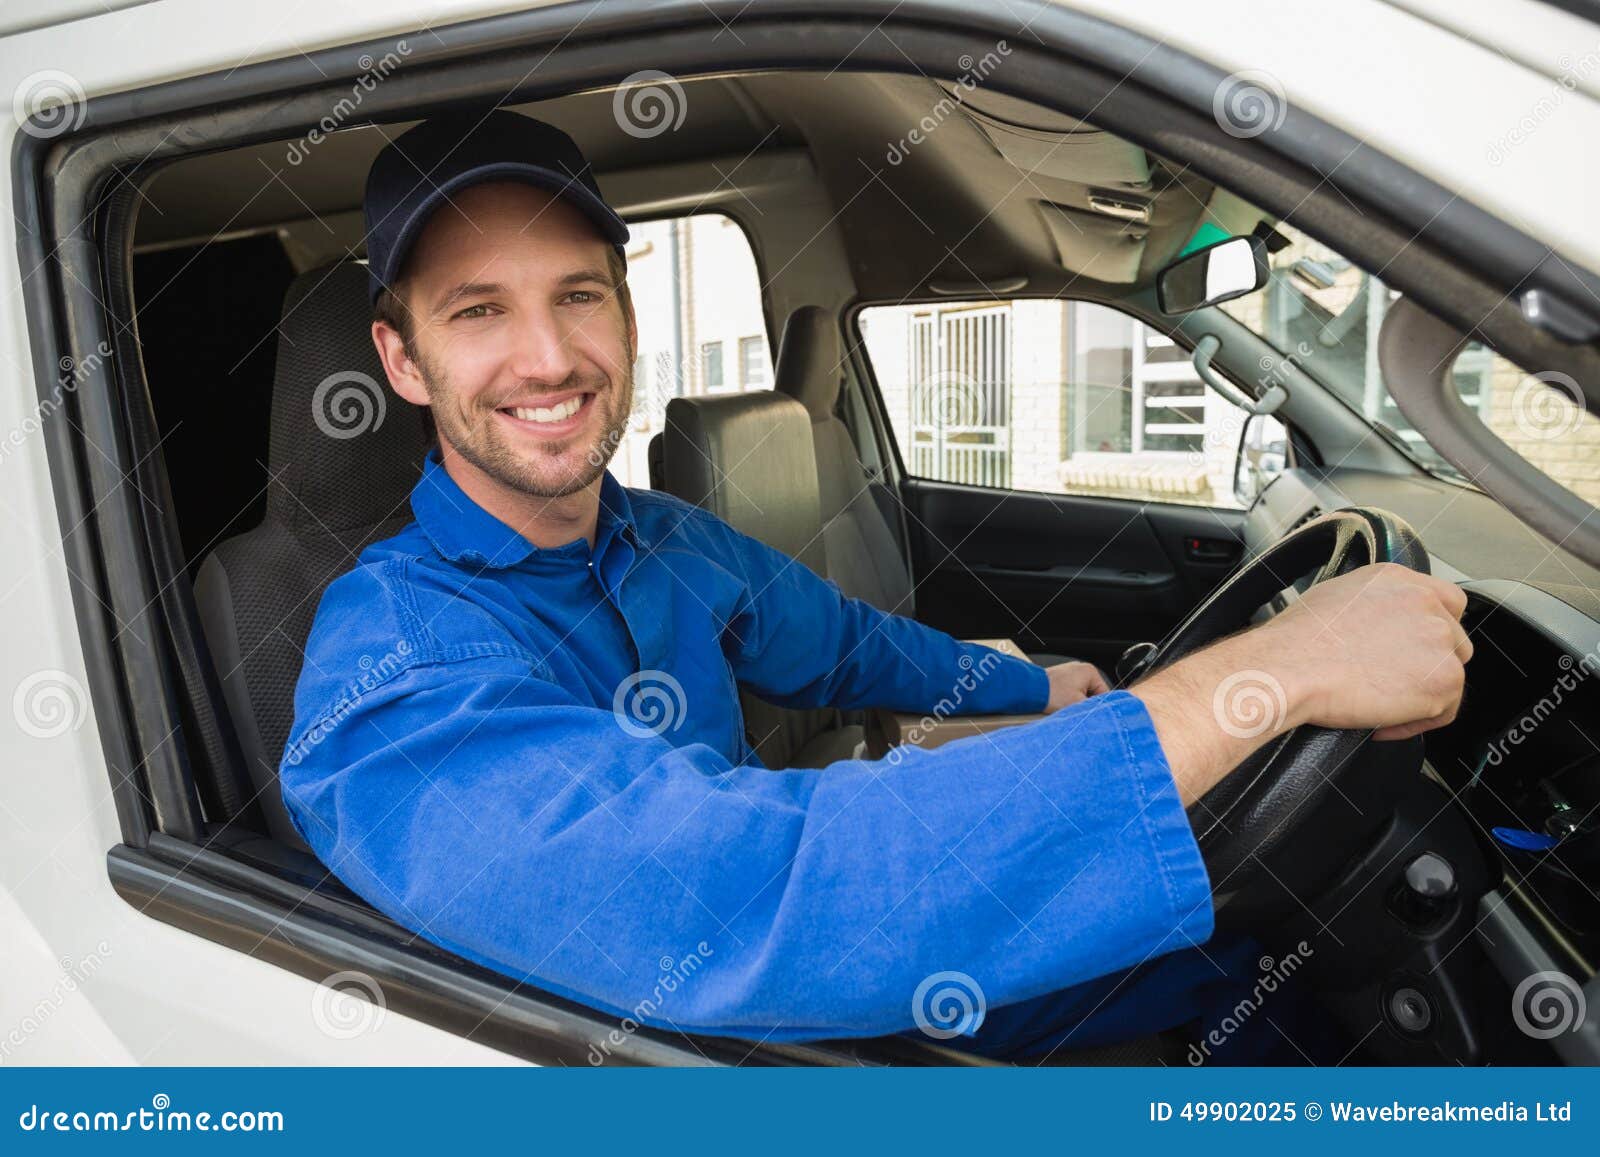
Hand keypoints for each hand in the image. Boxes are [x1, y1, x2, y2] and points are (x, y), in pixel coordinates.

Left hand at [1042, 661, 1109, 711]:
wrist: (1030, 690)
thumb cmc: (1051, 694)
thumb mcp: (1079, 704)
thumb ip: (1094, 708)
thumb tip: (1102, 713)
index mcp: (1090, 671)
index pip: (1104, 693)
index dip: (1099, 707)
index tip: (1094, 715)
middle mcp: (1080, 669)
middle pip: (1093, 693)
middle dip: (1086, 704)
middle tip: (1078, 712)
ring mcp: (1069, 672)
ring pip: (1081, 693)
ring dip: (1077, 702)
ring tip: (1068, 707)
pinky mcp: (1060, 678)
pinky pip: (1071, 691)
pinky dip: (1068, 699)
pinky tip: (1061, 704)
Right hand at [1250, 562, 1471, 738]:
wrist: (1289, 668)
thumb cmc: (1296, 641)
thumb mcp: (1334, 599)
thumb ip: (1372, 606)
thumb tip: (1374, 628)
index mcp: (1398, 580)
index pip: (1445, 600)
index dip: (1432, 630)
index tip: (1415, 651)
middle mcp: (1424, 602)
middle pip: (1453, 639)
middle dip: (1428, 664)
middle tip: (1393, 683)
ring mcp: (1439, 639)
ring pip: (1450, 675)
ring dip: (1421, 693)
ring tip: (1382, 706)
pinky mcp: (1443, 678)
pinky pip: (1443, 710)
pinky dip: (1414, 723)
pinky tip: (1381, 722)